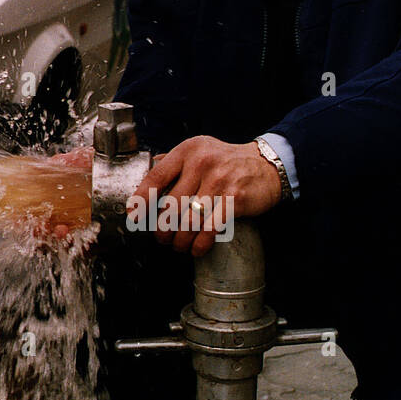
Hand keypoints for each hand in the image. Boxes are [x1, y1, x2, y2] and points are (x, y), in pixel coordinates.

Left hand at [126, 135, 281, 255]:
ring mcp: (219, 181)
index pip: (156, 177)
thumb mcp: (200, 150)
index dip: (141, 199)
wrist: (267, 165)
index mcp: (188, 151)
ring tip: (179, 246)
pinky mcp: (235, 199)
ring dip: (180, 241)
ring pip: (189, 221)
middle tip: (162, 239)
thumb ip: (173, 161)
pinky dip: (200, 244)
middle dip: (162, 230)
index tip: (133, 216)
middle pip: (170, 207)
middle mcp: (201, 163)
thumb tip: (145, 176)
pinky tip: (197, 249)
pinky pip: (210, 229)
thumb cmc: (228, 162)